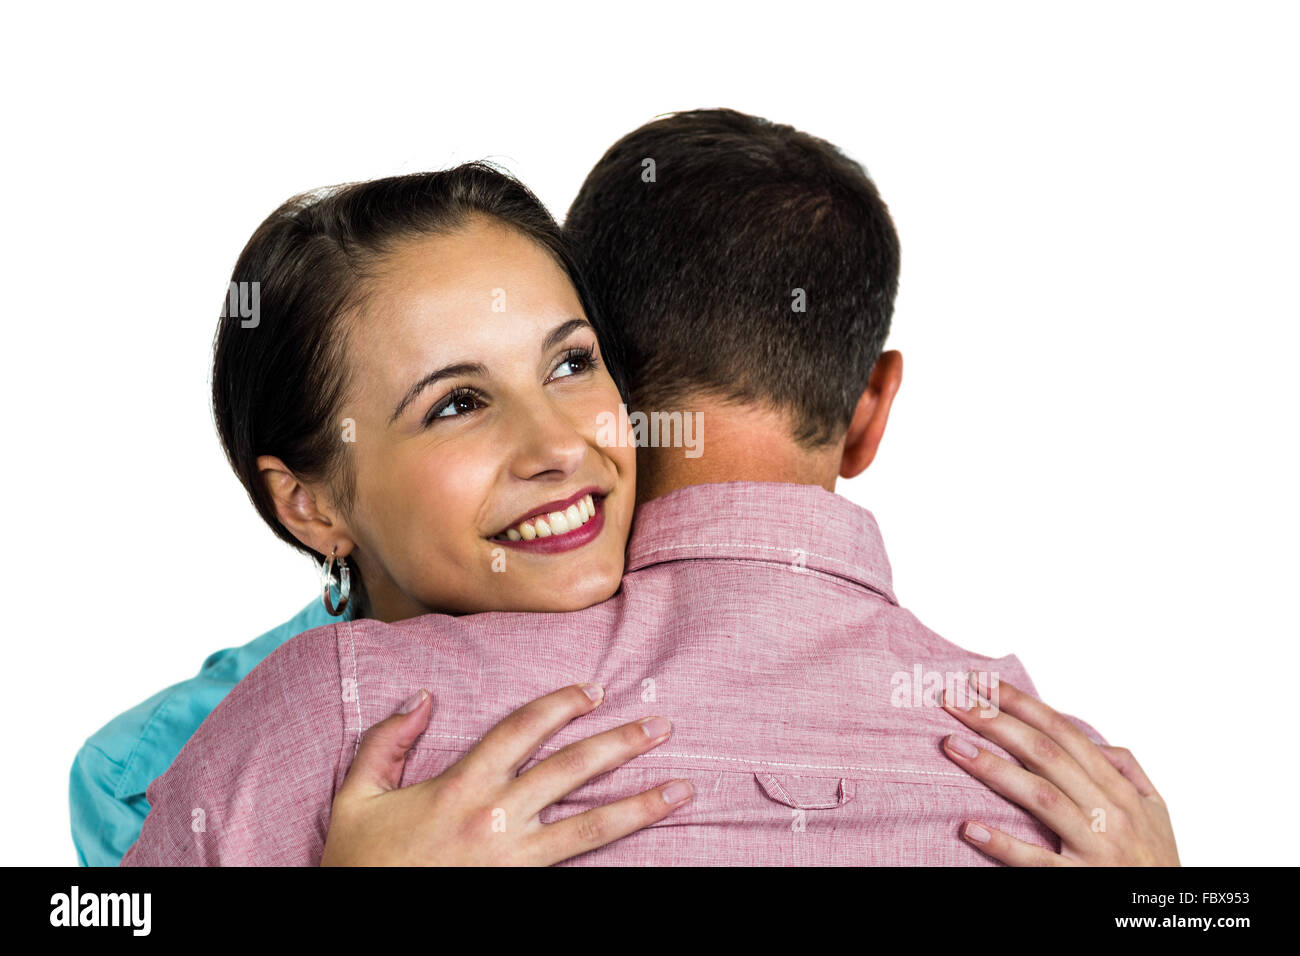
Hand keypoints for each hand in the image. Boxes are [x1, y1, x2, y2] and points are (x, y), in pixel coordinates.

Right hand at [321, 683, 691, 865]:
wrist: (357, 920)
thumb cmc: (358, 862)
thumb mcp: (358, 795)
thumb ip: (388, 741)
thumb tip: (421, 697)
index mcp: (460, 786)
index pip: (522, 729)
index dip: (560, 704)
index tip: (594, 689)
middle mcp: (495, 817)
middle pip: (571, 769)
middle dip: (620, 743)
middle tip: (661, 726)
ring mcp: (513, 857)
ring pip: (590, 825)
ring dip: (641, 804)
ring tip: (682, 788)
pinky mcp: (520, 886)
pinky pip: (574, 866)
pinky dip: (612, 854)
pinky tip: (644, 845)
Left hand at [940, 673, 1178, 865]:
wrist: (1172, 918)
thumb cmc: (1157, 863)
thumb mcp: (1157, 813)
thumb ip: (1128, 772)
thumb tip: (1098, 742)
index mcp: (1119, 790)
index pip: (1063, 733)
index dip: (1022, 704)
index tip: (982, 683)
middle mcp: (1109, 812)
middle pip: (1046, 754)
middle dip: (997, 723)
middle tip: (954, 702)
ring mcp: (1096, 848)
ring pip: (1040, 797)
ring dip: (993, 768)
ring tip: (953, 746)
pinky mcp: (1082, 884)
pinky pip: (1038, 862)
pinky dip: (1004, 844)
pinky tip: (970, 828)